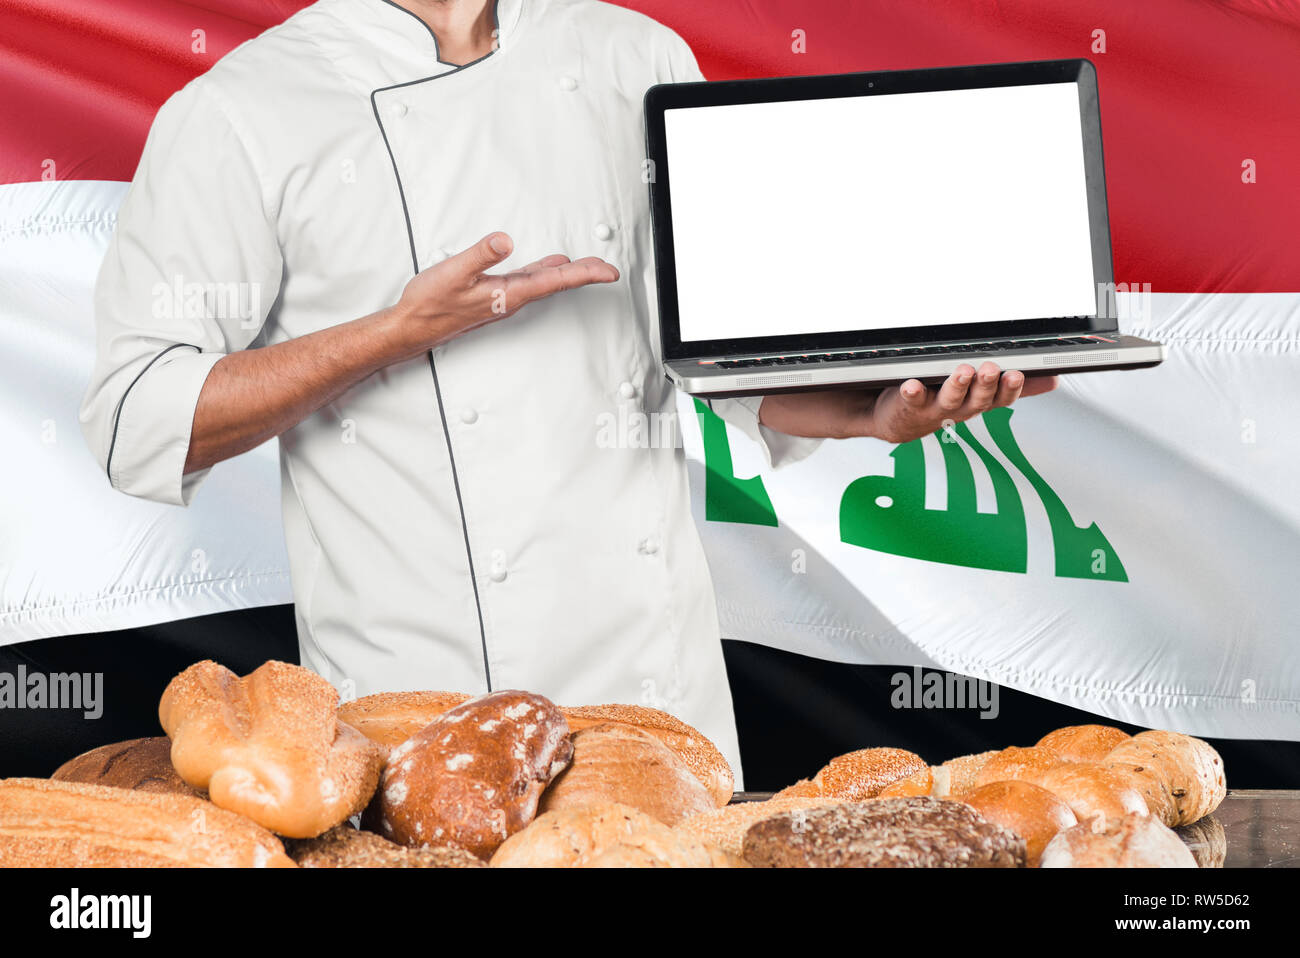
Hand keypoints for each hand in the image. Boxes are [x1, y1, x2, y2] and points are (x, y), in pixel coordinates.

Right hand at [391, 231, 618, 352]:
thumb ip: (480, 255)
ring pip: (543, 283)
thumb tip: (505, 241)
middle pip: (556, 283)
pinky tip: (547, 266)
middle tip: (607, 268)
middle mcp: (511, 298)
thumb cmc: (430, 304)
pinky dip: (543, 272)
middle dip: (584, 274)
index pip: (556, 281)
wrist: (412, 328)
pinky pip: (527, 282)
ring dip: (566, 274)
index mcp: (509, 293)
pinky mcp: (492, 296)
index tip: (609, 272)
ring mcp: (502, 298)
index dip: (586, 274)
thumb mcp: (454, 273)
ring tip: (586, 265)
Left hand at [757, 361, 1057, 443]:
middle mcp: (955, 410)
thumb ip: (1009, 387)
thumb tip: (1052, 380)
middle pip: (976, 400)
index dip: (1010, 390)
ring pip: (947, 401)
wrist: (892, 418)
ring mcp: (930, 411)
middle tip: (990, 369)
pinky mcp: (904, 407)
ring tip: (961, 371)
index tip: (1017, 374)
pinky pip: (909, 400)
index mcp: (975, 404)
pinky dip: (911, 392)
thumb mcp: (976, 396)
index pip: (1000, 398)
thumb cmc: (936, 401)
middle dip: (984, 385)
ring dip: (956, 387)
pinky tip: (912, 383)